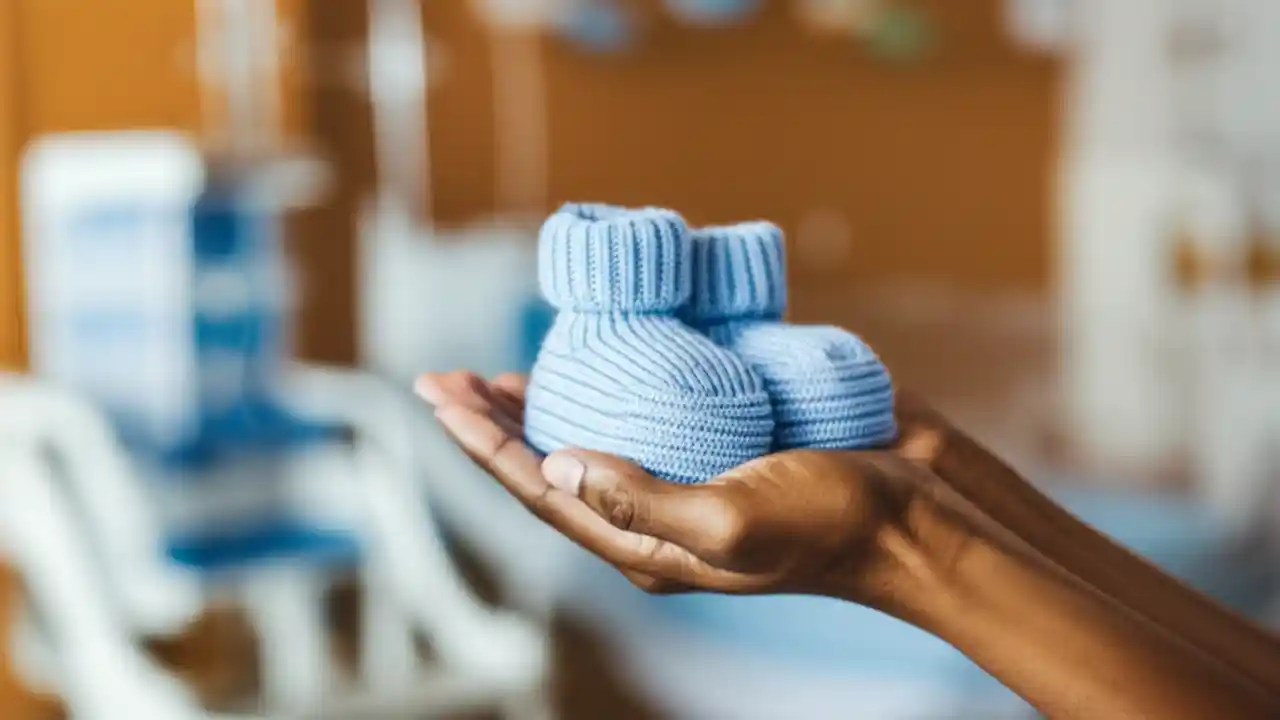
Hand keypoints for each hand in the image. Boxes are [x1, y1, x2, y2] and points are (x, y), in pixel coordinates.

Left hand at [415, 372, 976, 608]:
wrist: (918, 511)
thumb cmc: (833, 523)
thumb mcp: (735, 520)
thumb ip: (643, 499)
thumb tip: (556, 464)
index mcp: (647, 544)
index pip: (542, 493)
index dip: (485, 446)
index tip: (439, 396)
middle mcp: (657, 512)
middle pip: (554, 465)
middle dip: (496, 425)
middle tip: (446, 381)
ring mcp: (691, 474)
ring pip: (597, 437)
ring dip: (544, 404)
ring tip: (498, 375)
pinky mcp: (726, 439)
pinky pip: (653, 408)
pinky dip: (616, 378)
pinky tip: (602, 350)